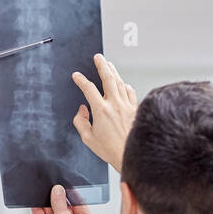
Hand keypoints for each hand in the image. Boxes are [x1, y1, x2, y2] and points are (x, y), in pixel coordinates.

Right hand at [32, 184, 97, 213]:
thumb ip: (59, 202)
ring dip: (47, 208)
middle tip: (50, 190)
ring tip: (40, 196)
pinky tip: (35, 206)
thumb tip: (58, 191)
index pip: (80, 205)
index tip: (63, 186)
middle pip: (66, 210)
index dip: (70, 195)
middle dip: (56, 201)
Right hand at [72, 53, 136, 171]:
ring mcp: (127, 106)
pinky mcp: (135, 109)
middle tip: (98, 57)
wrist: (130, 155)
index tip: (77, 76)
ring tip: (108, 64)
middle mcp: (115, 105)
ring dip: (113, 71)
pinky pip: (130, 92)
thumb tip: (82, 110)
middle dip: (102, 65)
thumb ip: (81, 122)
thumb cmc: (110, 150)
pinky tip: (123, 84)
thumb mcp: (88, 139)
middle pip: (108, 78)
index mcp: (101, 111)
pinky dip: (125, 86)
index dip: (81, 80)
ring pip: (120, 82)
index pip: (89, 89)